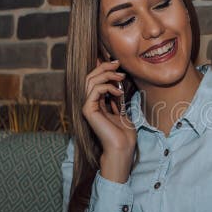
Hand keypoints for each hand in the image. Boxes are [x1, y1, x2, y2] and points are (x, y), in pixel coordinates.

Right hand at [82, 59, 134, 181]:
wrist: (123, 148)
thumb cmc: (124, 134)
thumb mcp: (122, 111)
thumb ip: (116, 98)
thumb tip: (118, 83)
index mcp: (96, 103)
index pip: (95, 80)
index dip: (103, 68)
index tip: (117, 63)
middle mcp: (89, 104)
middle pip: (90, 77)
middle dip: (104, 67)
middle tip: (118, 63)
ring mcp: (87, 107)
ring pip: (90, 80)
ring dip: (107, 74)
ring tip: (121, 76)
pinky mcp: (88, 110)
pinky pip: (94, 90)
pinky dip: (107, 87)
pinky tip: (118, 92)